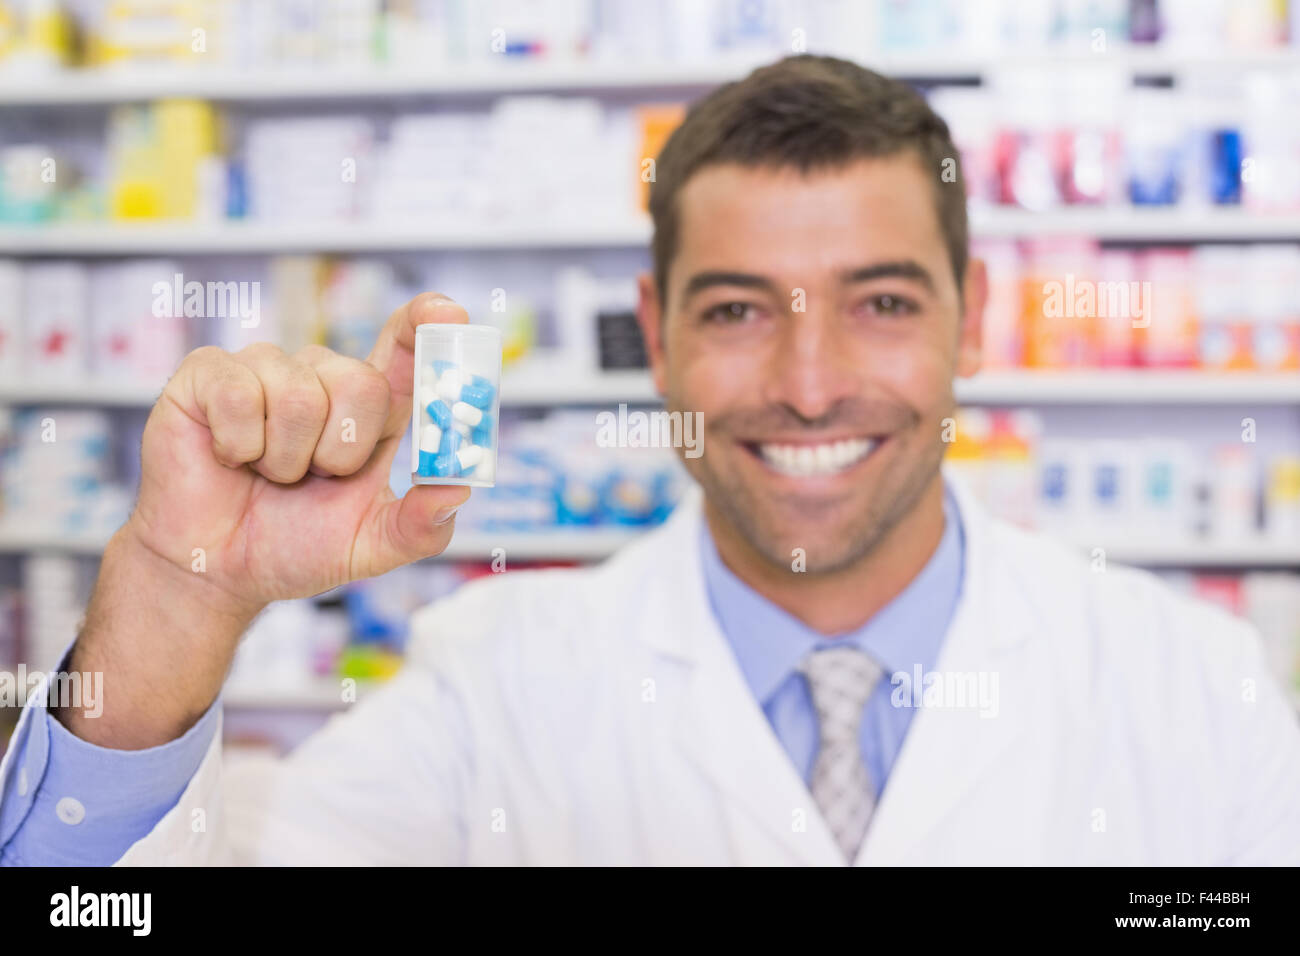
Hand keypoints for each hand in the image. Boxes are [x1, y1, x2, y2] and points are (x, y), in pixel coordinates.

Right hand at [130, 292, 472, 616]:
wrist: (218, 570)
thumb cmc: (295, 548)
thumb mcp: (370, 546)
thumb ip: (421, 525)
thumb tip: (460, 486)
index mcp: (371, 409)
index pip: (406, 347)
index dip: (427, 323)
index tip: (451, 315)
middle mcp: (323, 377)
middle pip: (361, 382)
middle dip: (340, 451)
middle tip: (312, 478)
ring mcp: (266, 369)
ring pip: (299, 395)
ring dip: (284, 457)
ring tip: (267, 473)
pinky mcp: (210, 373)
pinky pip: (240, 394)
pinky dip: (238, 445)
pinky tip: (229, 457)